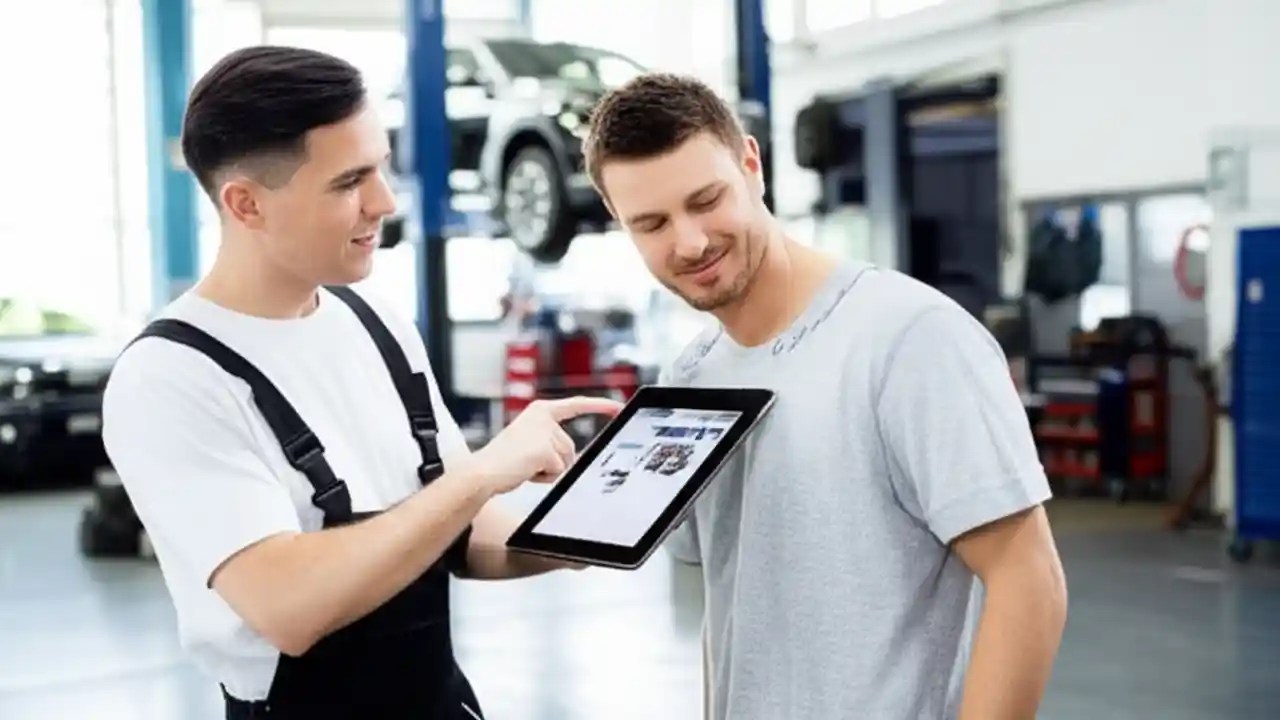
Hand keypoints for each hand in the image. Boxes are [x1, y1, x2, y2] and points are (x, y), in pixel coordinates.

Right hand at [469, 396, 623, 494]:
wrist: (484, 472)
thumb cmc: (504, 462)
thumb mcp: (531, 444)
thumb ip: (551, 444)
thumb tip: (573, 461)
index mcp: (540, 411)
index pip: (576, 405)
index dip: (599, 405)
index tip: (618, 406)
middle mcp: (543, 416)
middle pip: (570, 447)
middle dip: (555, 462)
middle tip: (528, 463)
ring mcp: (544, 432)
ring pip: (566, 460)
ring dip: (549, 471)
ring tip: (525, 466)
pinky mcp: (545, 449)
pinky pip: (558, 471)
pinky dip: (544, 478)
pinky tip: (526, 472)